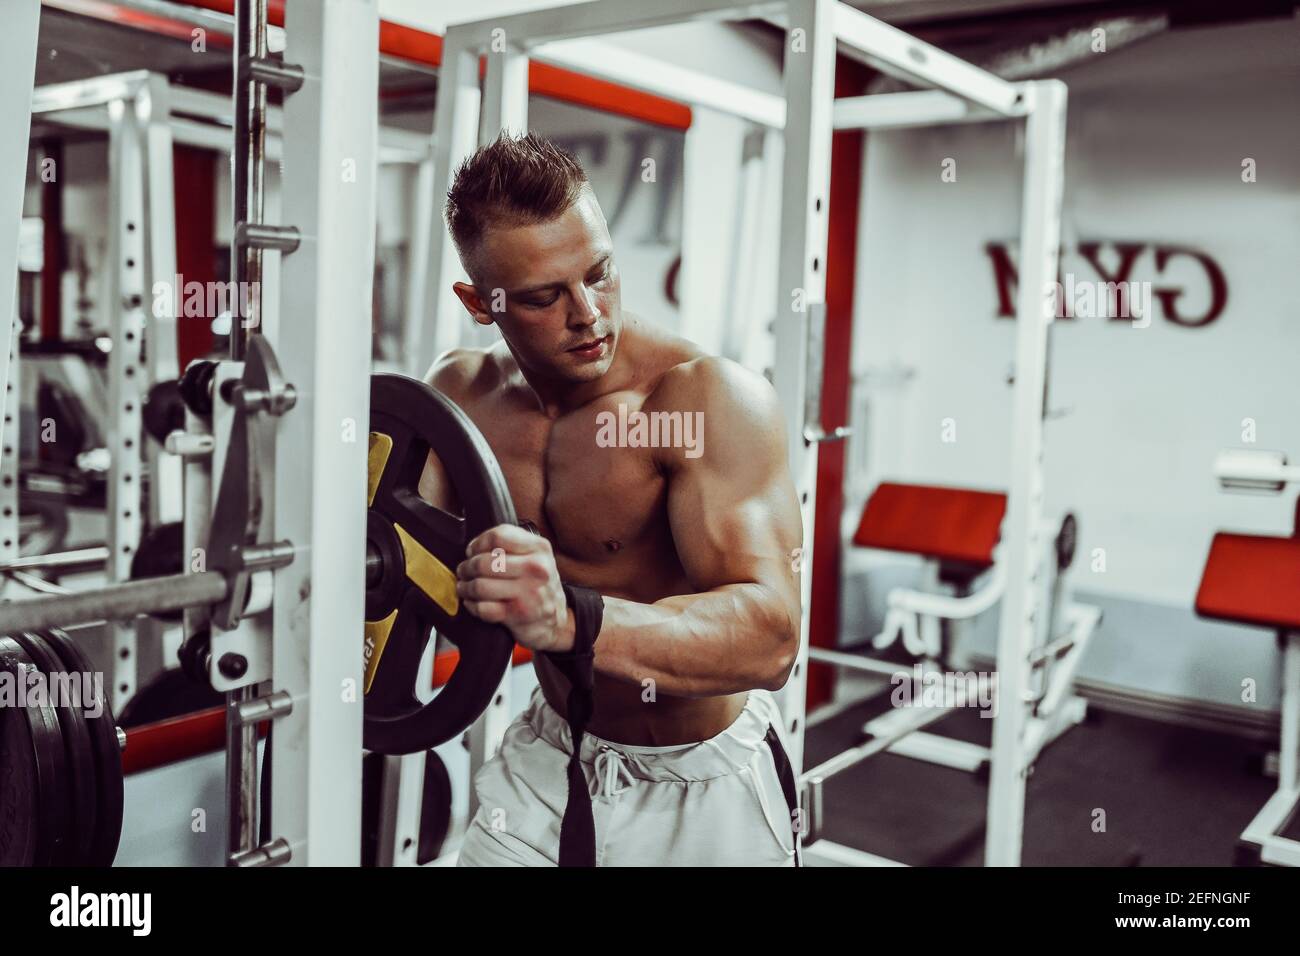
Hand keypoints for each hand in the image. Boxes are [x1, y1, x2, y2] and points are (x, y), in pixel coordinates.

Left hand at [457, 524, 572, 652]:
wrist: (556, 621)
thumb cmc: (539, 585)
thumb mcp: (536, 556)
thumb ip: (511, 545)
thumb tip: (474, 547)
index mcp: (539, 548)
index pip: (498, 536)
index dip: (478, 543)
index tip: (472, 551)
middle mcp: (536, 568)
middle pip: (484, 562)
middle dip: (467, 567)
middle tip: (464, 571)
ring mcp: (528, 592)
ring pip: (480, 586)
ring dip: (466, 587)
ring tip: (465, 587)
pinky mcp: (518, 614)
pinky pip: (482, 608)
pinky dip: (472, 606)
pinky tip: (474, 603)